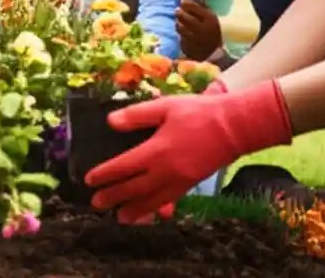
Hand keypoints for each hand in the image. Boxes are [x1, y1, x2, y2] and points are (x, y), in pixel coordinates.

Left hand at [85, 79, 292, 223]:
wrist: (234, 127)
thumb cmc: (199, 113)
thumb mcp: (164, 107)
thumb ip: (136, 116)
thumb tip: (110, 122)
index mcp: (156, 151)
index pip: (123, 167)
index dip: (105, 175)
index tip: (90, 180)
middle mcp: (165, 171)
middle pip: (134, 188)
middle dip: (114, 197)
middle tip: (96, 204)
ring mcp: (179, 180)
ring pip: (152, 200)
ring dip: (134, 210)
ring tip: (120, 218)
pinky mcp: (191, 184)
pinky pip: (170, 200)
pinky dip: (157, 208)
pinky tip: (152, 213)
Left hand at [177, 0, 222, 59]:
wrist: (216, 52)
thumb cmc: (213, 30)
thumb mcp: (211, 17)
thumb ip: (199, 8)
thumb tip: (184, 0)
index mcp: (210, 20)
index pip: (193, 7)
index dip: (186, 3)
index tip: (183, 1)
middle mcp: (202, 30)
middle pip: (183, 17)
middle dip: (179, 12)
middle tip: (178, 10)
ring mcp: (194, 40)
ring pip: (179, 27)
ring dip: (178, 23)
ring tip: (180, 21)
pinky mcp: (189, 48)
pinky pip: (180, 38)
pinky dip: (181, 34)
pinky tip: (184, 33)